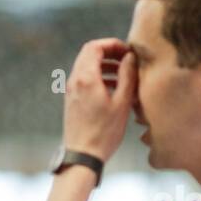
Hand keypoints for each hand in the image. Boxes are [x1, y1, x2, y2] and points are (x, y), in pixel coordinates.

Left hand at [62, 38, 135, 162]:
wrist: (82, 156)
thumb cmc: (104, 132)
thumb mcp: (122, 102)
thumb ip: (127, 75)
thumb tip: (130, 57)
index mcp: (86, 78)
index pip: (95, 47)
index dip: (112, 44)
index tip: (128, 52)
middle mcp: (74, 81)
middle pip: (89, 54)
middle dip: (109, 53)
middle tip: (126, 60)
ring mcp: (70, 91)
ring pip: (86, 66)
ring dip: (104, 65)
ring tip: (123, 74)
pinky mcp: (71, 100)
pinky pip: (83, 80)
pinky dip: (97, 77)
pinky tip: (112, 88)